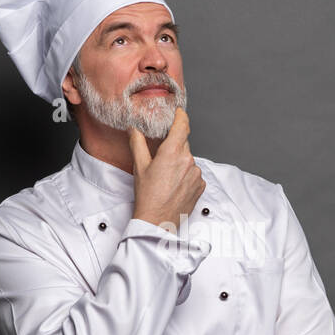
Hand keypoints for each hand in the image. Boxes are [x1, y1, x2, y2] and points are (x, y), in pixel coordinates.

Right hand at [130, 108, 204, 229]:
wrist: (158, 221)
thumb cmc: (148, 196)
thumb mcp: (140, 167)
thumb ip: (137, 143)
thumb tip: (134, 129)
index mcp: (172, 152)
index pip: (182, 125)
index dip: (181, 116)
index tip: (179, 113)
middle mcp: (188, 160)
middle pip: (183, 144)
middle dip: (173, 147)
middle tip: (161, 160)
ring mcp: (196, 173)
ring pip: (188, 160)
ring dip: (180, 163)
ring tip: (166, 178)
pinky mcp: (201, 185)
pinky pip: (194, 174)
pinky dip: (186, 176)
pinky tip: (174, 186)